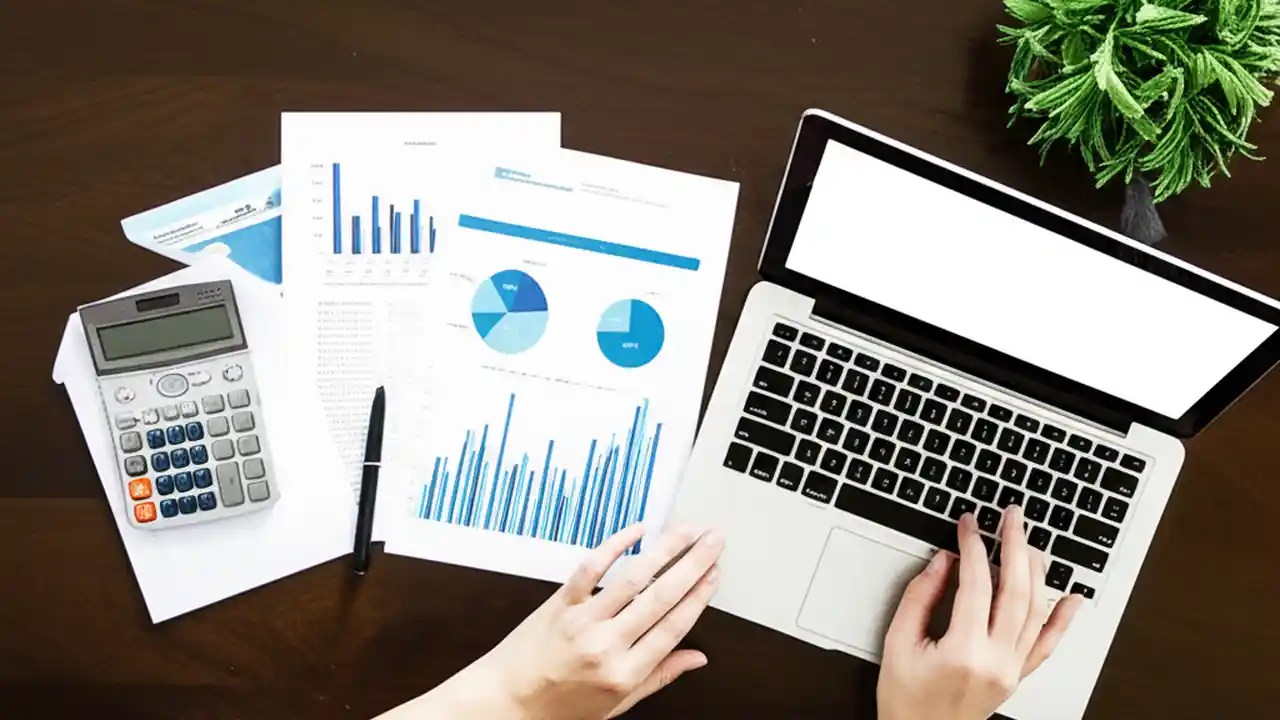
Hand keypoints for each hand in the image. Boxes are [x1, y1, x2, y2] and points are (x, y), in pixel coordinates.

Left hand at [381, 523, 722, 719]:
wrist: (507, 701)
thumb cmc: (560, 706)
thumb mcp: (617, 704)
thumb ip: (660, 676)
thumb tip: (697, 658)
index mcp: (625, 672)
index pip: (674, 626)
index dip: (699, 596)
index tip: (716, 574)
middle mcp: (606, 645)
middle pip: (661, 596)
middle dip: (693, 564)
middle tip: (714, 541)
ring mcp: (582, 621)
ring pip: (632, 577)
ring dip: (664, 549)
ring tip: (685, 530)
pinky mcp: (560, 603)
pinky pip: (591, 567)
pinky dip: (615, 545)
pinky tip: (636, 530)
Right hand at [877, 507, 1083, 719]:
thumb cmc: (905, 700)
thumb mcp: (897, 645)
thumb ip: (919, 599)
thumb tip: (941, 562)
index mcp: (963, 652)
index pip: (977, 584)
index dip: (974, 547)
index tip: (969, 525)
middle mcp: (996, 661)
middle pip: (1016, 591)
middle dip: (1016, 546)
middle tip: (1012, 518)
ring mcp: (1011, 670)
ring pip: (1036, 612)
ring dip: (1037, 572)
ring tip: (1030, 542)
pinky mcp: (1016, 677)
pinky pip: (1047, 646)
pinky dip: (1063, 620)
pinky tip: (1072, 597)